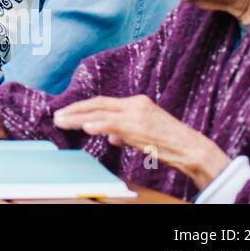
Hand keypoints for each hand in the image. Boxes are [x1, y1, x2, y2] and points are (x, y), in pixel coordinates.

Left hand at [52, 95, 230, 188]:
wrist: (191, 148)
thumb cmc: (169, 143)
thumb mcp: (144, 133)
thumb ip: (124, 132)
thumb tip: (108, 136)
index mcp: (136, 102)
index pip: (104, 102)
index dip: (84, 107)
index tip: (68, 112)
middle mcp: (134, 104)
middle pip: (98, 103)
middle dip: (75, 110)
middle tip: (58, 115)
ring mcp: (136, 114)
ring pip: (100, 113)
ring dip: (78, 118)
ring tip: (61, 121)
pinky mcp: (139, 127)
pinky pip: (113, 124)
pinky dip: (97, 125)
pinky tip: (85, 127)